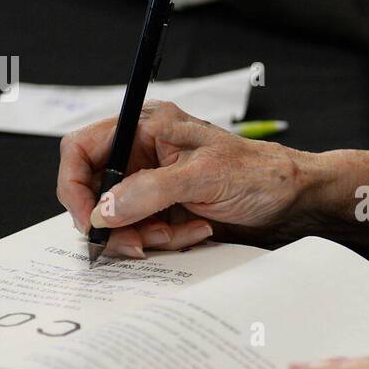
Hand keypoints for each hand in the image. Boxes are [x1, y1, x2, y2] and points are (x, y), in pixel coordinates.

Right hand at [56, 102, 308, 257]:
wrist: (294, 197)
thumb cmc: (259, 172)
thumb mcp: (202, 177)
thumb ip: (148, 191)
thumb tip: (103, 211)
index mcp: (145, 126)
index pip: (81, 149)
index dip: (74, 186)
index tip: (89, 221)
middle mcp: (143, 151)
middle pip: (95, 190)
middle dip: (114, 221)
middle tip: (137, 241)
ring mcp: (153, 182)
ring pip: (118, 217)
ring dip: (144, 233)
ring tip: (181, 231)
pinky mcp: (165, 207)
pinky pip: (144, 230)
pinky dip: (165, 238)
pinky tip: (196, 230)